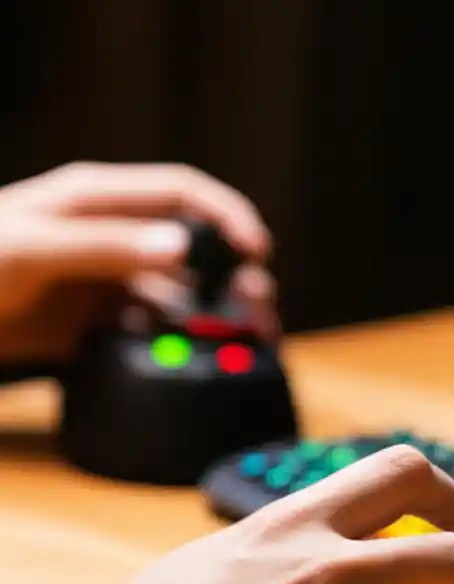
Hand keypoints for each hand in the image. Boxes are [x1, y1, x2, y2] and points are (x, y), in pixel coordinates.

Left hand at [0, 161, 278, 364]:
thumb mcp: (31, 248)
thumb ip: (105, 246)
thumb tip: (181, 247)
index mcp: (96, 199)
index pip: (183, 191)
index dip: (227, 215)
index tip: (256, 251)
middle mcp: (109, 236)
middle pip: (192, 247)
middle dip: (232, 276)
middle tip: (259, 310)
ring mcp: (102, 279)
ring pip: (177, 293)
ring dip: (211, 315)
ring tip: (242, 339)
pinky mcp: (91, 320)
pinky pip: (149, 328)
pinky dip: (176, 342)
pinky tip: (190, 358)